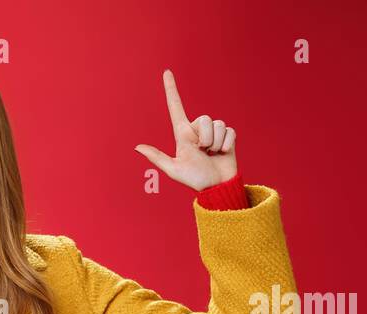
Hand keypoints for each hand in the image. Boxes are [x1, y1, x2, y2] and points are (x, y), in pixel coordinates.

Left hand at [134, 69, 236, 191]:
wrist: (218, 187)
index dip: (171, 89)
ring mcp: (213, 133)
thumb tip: (137, 147)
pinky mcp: (228, 137)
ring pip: (218, 124)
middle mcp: (198, 130)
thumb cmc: (195, 179)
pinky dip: (227, 144)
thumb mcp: (174, 169)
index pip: (175, 107)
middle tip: (203, 152)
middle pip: (204, 119)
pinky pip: (230, 131)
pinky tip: (223, 153)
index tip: (166, 72)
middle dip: (206, 138)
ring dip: (216, 142)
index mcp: (183, 133)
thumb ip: (157, 157)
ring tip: (213, 154)